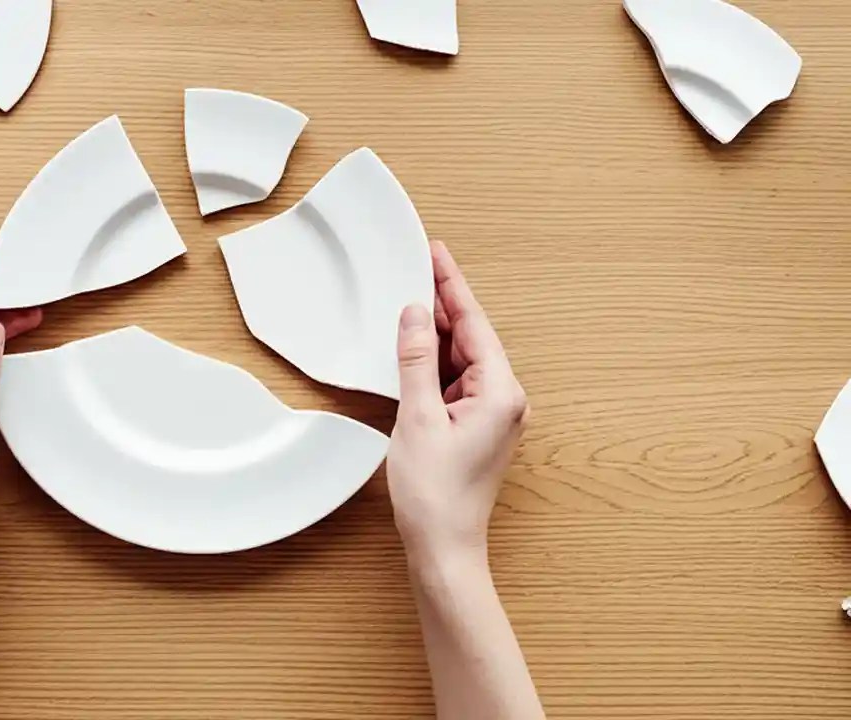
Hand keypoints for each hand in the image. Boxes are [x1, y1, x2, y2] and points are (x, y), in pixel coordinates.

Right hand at [388, 241, 528, 566]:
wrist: (445, 547)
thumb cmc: (435, 493)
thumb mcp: (417, 417)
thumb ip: (416, 361)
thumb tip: (415, 314)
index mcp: (500, 392)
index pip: (473, 324)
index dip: (452, 285)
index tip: (437, 253)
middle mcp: (506, 399)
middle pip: (471, 337)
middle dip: (443, 304)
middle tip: (416, 268)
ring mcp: (494, 414)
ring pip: (463, 358)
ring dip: (436, 335)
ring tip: (410, 302)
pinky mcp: (479, 427)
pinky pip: (458, 380)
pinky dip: (436, 363)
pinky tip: (415, 351)